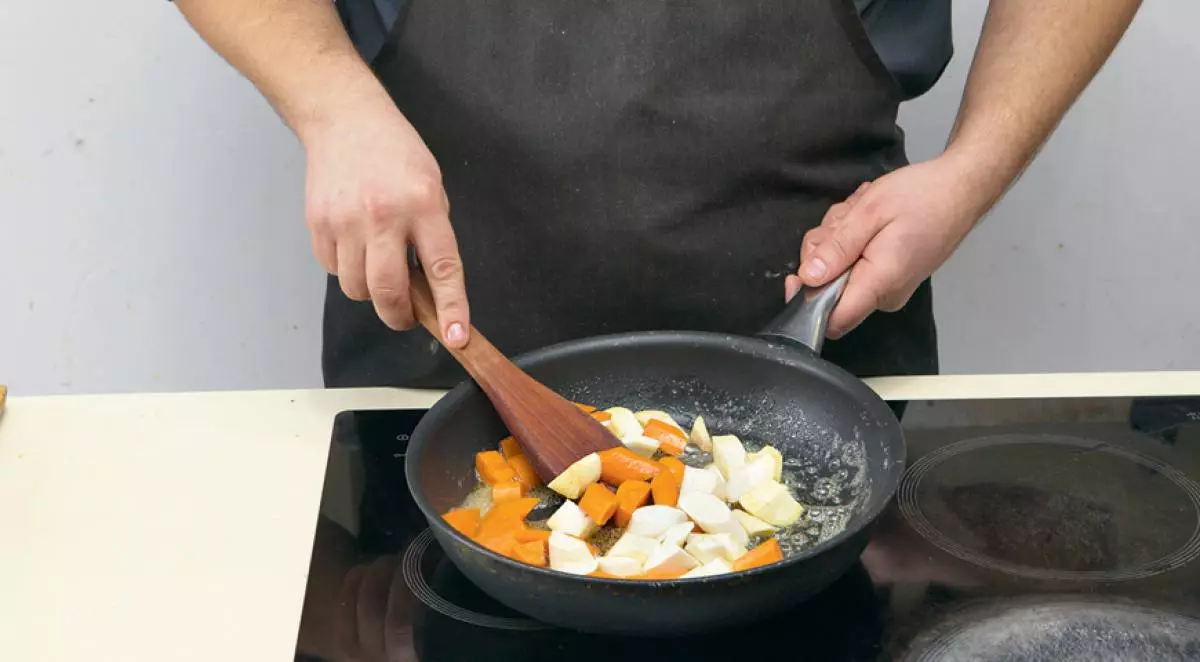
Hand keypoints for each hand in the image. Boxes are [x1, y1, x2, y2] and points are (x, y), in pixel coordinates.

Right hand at [303, 102, 469, 347]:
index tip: (457, 336)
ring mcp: (345, 221)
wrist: (345, 120)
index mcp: (422, 204)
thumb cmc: (396, 154)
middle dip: (400, 316)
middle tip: (407, 316)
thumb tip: (431, 288)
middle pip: (388, 291)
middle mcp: (383, 215)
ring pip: (357, 288)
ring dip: (372, 292)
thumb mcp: (432, 187)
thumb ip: (433, 235)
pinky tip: (356, 246)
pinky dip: (347, 270)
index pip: (442, 268)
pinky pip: (333, 270)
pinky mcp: (318, 224)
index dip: (451, 308)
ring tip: (380, 266)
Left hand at [785, 153, 987, 338]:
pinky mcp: (888, 276)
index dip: (806, 302)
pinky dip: (853, 240)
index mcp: (880, 283)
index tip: (798, 274)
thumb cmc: (922, 196)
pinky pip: (854, 264)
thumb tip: (809, 277)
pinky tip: (869, 220)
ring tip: (863, 214)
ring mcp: (888, 287)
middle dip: (824, 251)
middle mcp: (885, 295)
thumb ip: (837, 247)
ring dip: (839, 239)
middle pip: (829, 289)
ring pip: (839, 271)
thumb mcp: (870, 212)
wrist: (961, 188)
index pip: (833, 320)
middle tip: (844, 220)